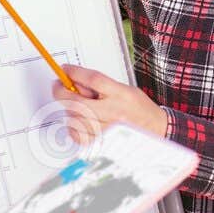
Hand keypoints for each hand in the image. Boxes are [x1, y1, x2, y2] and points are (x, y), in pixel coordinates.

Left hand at [52, 64, 167, 142]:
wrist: (155, 129)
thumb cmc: (139, 109)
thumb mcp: (124, 89)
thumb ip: (101, 85)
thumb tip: (75, 81)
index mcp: (121, 94)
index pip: (93, 80)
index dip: (75, 73)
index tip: (65, 70)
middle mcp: (114, 112)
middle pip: (78, 101)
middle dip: (62, 91)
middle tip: (58, 86)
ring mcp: (107, 129)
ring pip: (74, 119)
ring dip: (69, 110)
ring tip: (78, 107)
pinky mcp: (101, 143)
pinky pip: (77, 135)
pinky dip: (73, 127)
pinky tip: (79, 122)